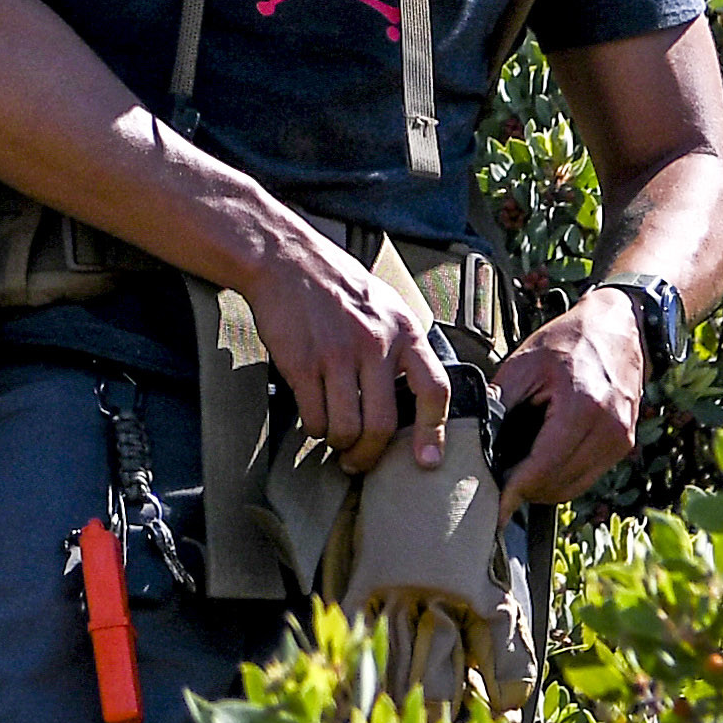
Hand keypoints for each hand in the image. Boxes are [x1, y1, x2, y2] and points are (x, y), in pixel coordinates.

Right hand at [228, 221, 444, 463]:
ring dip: (339, 445)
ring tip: (335, 440)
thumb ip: (403, 347)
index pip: (433, 390)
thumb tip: (415, 395)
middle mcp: (375, 345)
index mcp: (404, 332)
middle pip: (382, 423)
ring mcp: (337, 355)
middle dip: (370, 455)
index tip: (428, 461)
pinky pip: (314, 416)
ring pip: (346, 428)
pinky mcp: (302, 363)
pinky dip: (314, 429)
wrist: (287, 260)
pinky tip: (314, 420)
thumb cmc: (338, 285)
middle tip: (360, 462)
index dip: (434, 432)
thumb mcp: (387, 306)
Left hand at [498, 284, 679, 508]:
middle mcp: (608, 429)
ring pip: (573, 487)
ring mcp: (620, 440)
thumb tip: (476, 446)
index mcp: (582, 407)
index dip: (514, 491)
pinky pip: (587, 477)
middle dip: (525, 491)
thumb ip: (499, 406)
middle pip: (559, 485)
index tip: (493, 508)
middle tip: (497, 486)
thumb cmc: (569, 339)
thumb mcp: (523, 364)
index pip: (543, 468)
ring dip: (543, 488)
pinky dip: (562, 477)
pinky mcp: (623, 444)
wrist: (619, 326)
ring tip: (516, 474)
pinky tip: (541, 463)